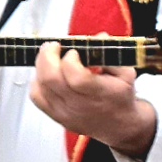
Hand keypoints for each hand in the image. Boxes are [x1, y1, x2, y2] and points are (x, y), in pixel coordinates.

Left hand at [29, 44, 156, 160]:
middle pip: (52, 80)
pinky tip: (47, 75)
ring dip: (41, 65)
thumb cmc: (120, 97)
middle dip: (48, 56)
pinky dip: (37, 81)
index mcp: (101, 94)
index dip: (70, 59)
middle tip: (53, 46)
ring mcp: (66, 113)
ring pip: (41, 86)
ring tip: (50, 57)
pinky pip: (36, 96)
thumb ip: (111, 54)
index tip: (74, 51)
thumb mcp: (126, 73)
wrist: (119, 126)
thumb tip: (99, 36)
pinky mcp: (56, 116)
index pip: (77, 77)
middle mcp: (81, 106)